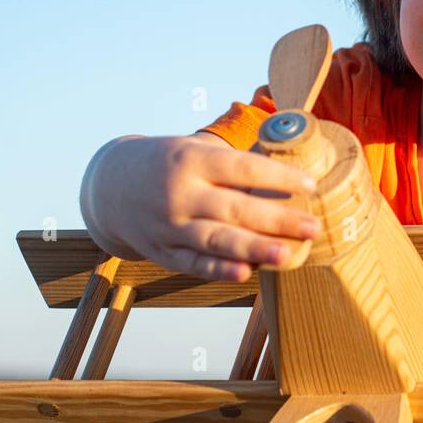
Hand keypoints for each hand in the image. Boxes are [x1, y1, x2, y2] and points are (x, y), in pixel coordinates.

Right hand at [83, 135, 320, 281]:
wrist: (110, 186)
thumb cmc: (170, 164)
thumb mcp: (194, 148)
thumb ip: (234, 162)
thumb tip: (290, 171)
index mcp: (191, 159)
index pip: (242, 167)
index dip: (279, 175)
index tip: (312, 185)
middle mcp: (179, 193)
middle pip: (234, 207)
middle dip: (277, 219)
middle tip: (313, 227)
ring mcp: (168, 225)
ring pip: (215, 239)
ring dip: (253, 249)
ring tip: (287, 255)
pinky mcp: (162, 252)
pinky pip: (194, 263)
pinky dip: (219, 269)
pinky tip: (246, 273)